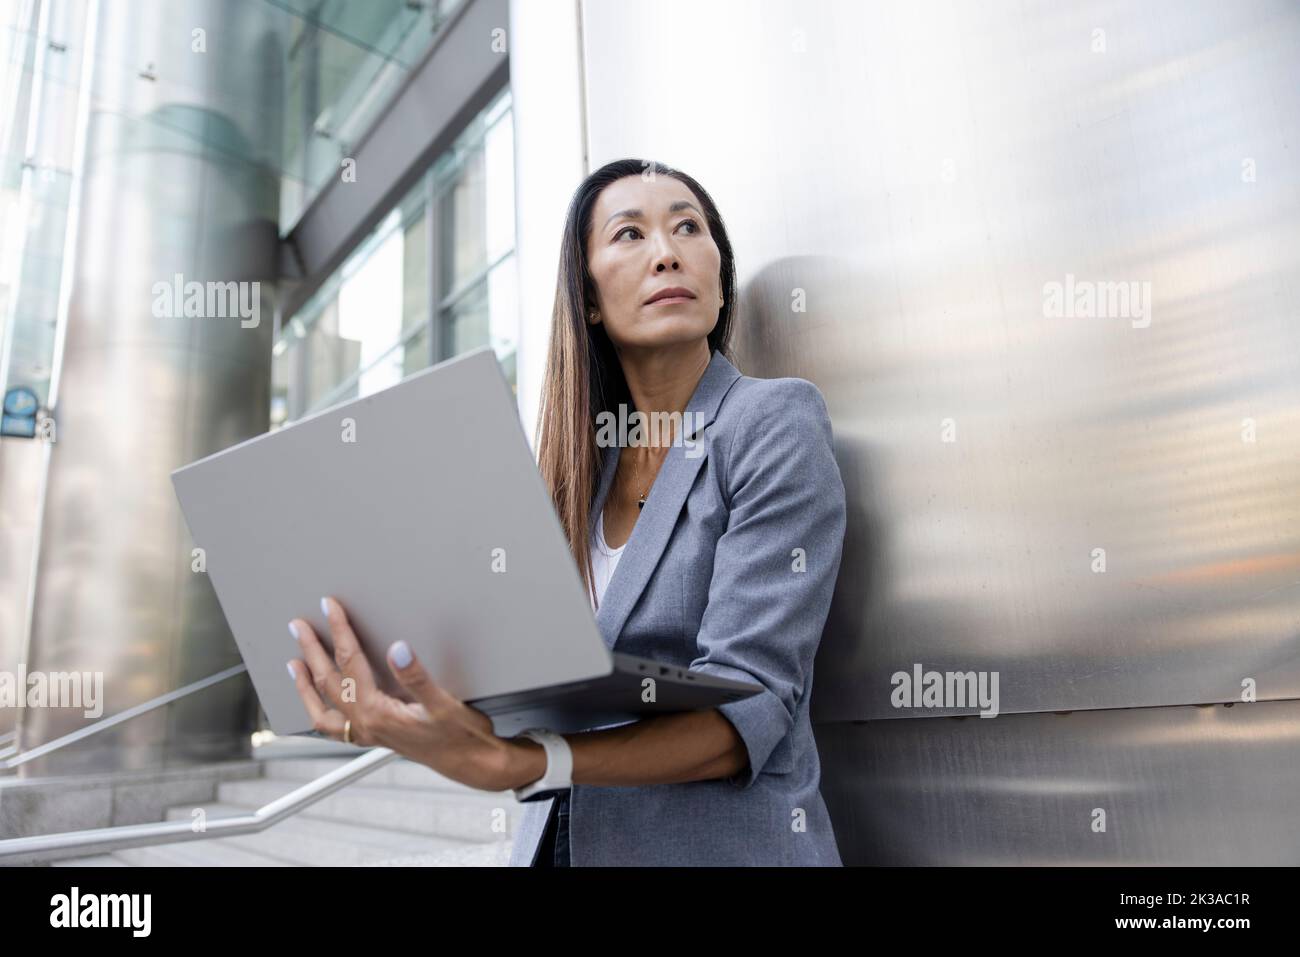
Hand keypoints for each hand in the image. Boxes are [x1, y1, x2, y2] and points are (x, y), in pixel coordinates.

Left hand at [287, 596, 537, 792]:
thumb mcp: (444, 703)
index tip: (331, 608)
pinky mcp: (374, 738)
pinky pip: (335, 727)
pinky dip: (320, 711)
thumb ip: (417, 676)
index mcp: (378, 712)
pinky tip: (319, 702)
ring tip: (295, 665)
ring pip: (323, 711)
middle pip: (329, 682)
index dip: (340, 631)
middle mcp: (366, 724)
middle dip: (312, 651)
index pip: (351, 663)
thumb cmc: (461, 736)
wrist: (472, 764)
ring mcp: (368, 734)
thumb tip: (398, 649)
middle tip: (298, 626)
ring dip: (306, 686)